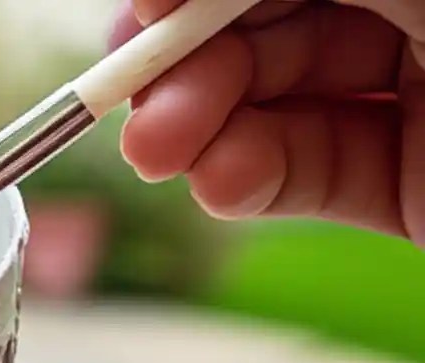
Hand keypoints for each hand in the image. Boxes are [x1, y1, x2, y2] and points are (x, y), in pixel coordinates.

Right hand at [110, 0, 424, 244]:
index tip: (145, 14)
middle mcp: (410, 24)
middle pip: (263, 32)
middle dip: (187, 65)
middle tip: (126, 92)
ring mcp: (408, 103)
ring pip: (275, 105)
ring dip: (199, 130)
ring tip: (154, 152)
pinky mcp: (405, 186)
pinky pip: (313, 174)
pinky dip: (249, 181)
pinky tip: (217, 182)